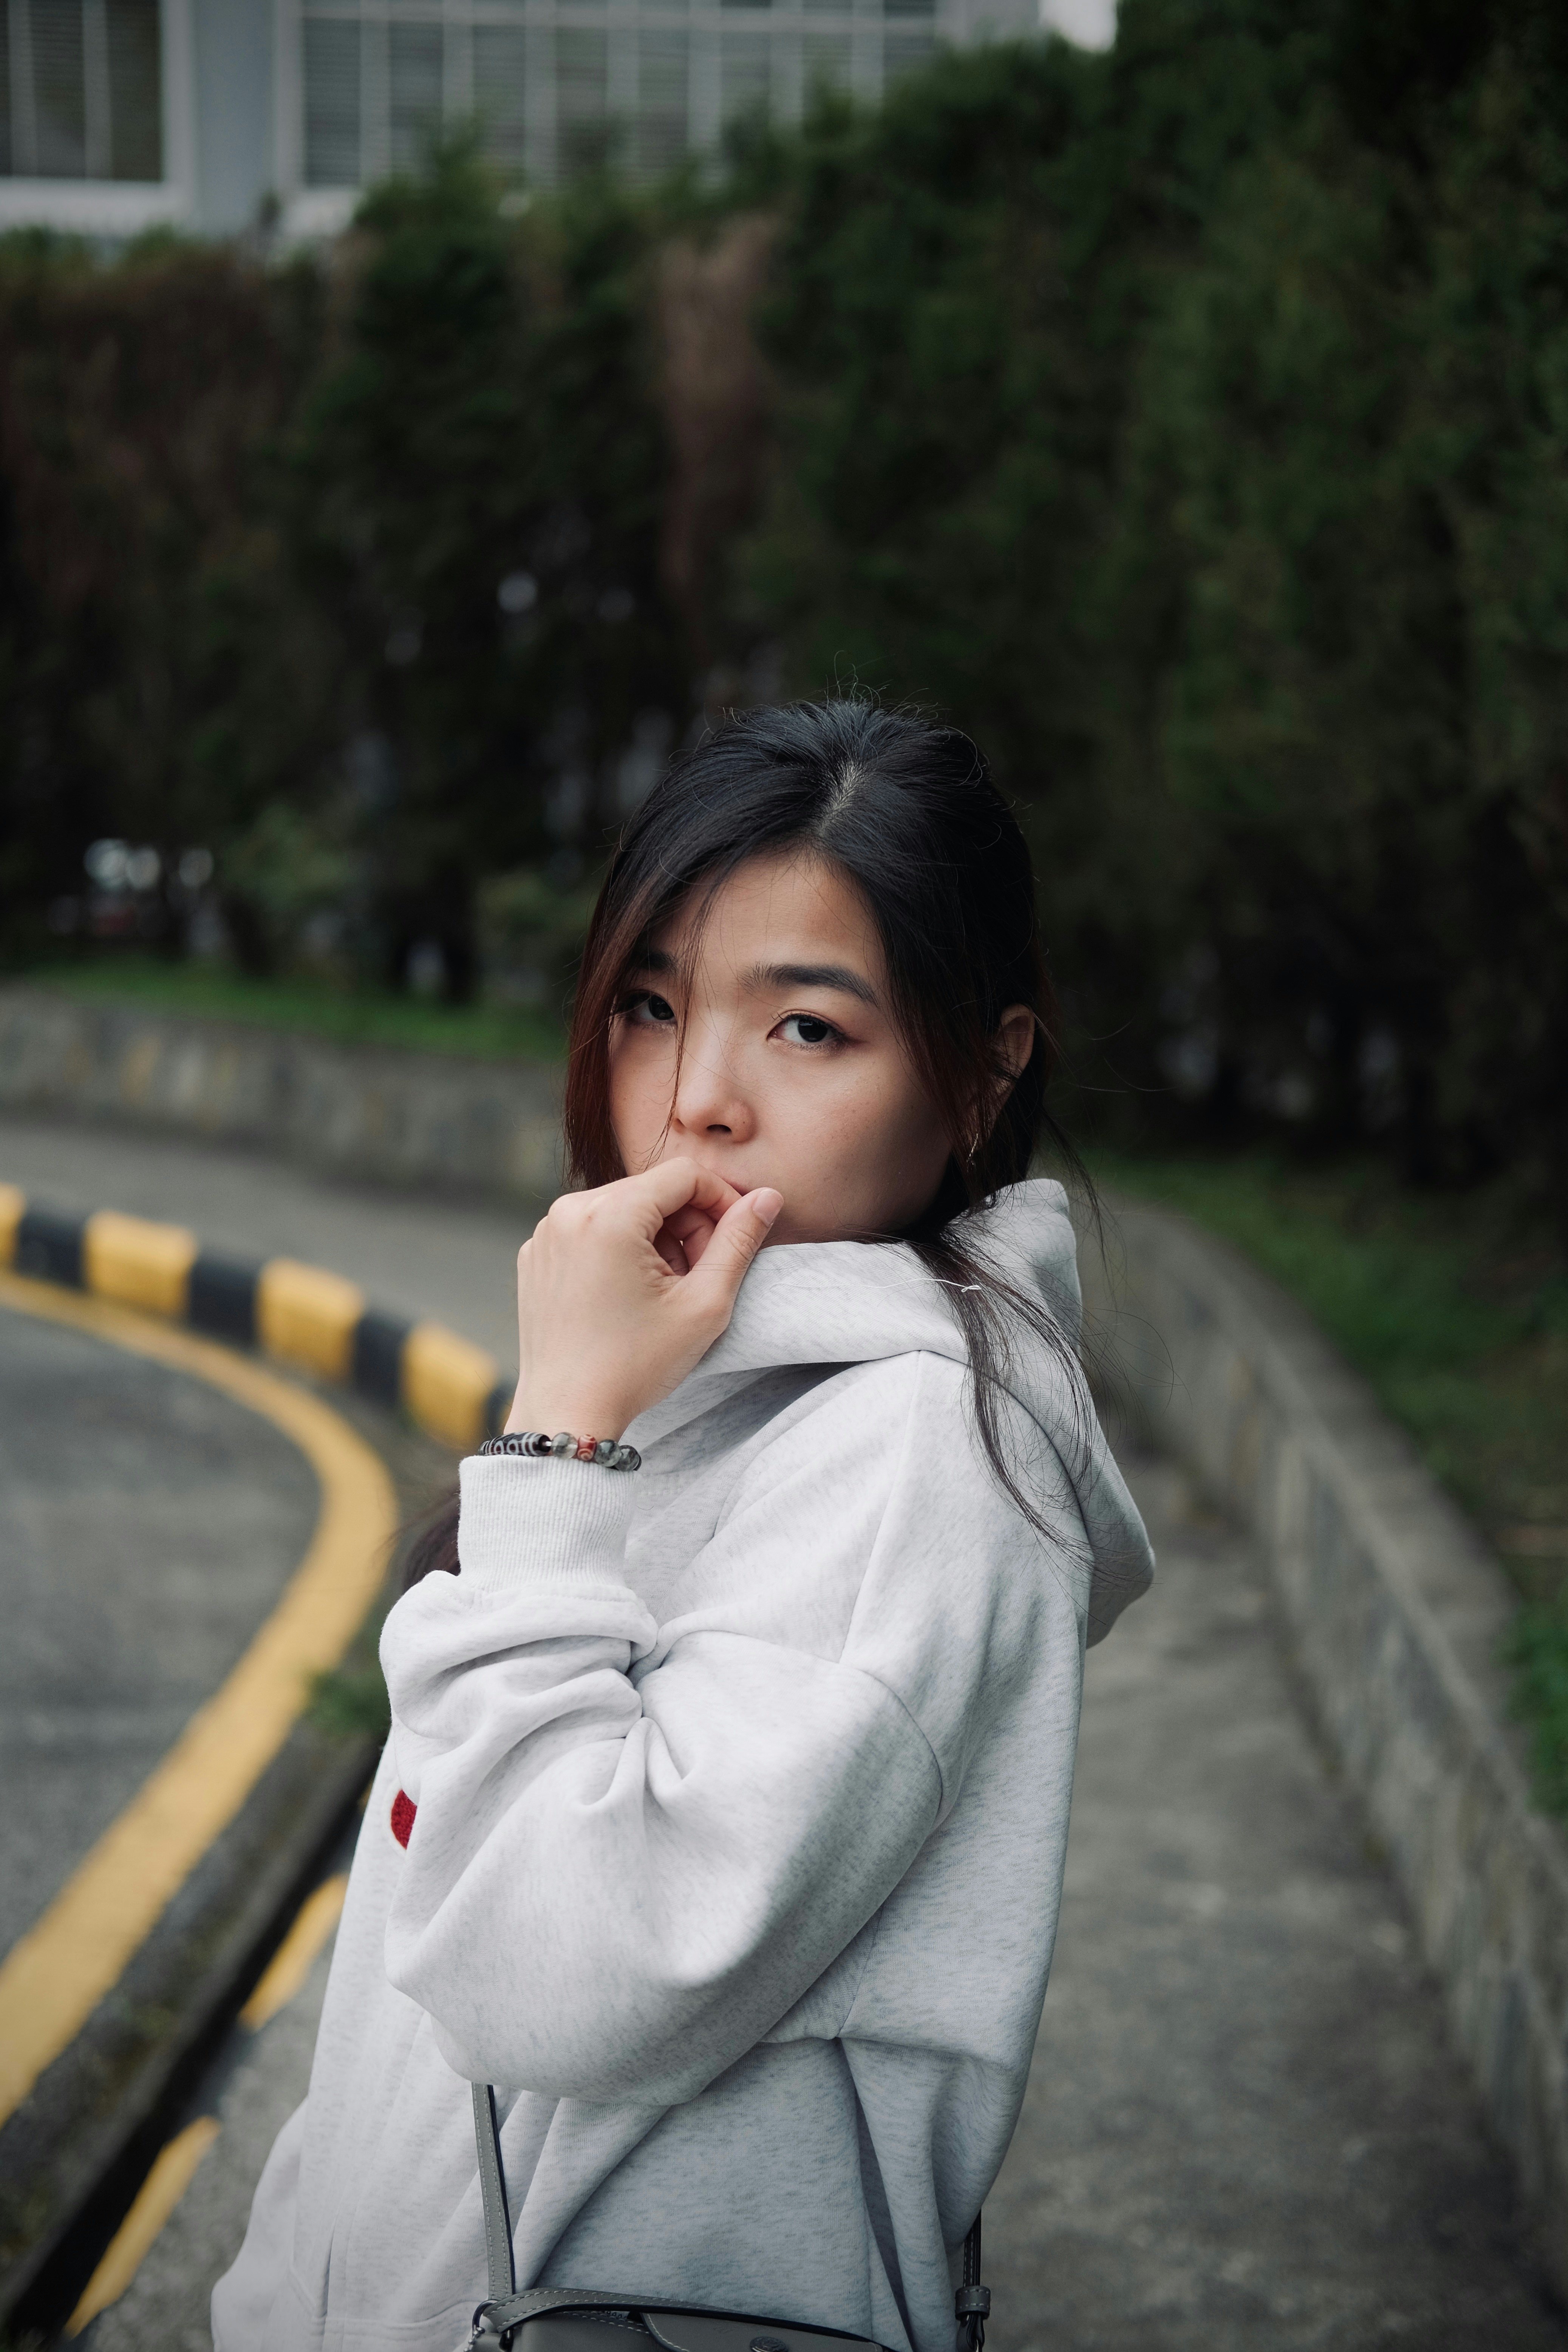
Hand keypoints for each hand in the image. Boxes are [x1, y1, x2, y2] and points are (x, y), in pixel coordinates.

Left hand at [505, 1160, 783, 1439]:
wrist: (567, 1412)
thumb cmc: (636, 1366)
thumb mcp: (704, 1304)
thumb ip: (739, 1241)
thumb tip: (767, 1198)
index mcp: (609, 1215)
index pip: (684, 1175)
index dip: (722, 1200)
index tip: (736, 1238)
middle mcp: (568, 1212)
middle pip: (652, 1190)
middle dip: (688, 1224)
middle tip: (702, 1275)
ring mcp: (546, 1233)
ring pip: (623, 1208)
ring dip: (656, 1238)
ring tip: (666, 1290)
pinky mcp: (535, 1255)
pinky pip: (591, 1230)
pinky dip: (620, 1249)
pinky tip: (631, 1295)